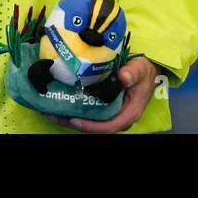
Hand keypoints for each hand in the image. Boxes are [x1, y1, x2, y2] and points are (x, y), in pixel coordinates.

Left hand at [43, 57, 163, 133]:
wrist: (147, 70)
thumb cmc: (144, 71)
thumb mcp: (140, 70)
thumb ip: (132, 73)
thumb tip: (123, 77)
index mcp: (129, 113)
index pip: (108, 126)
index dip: (90, 126)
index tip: (74, 120)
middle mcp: (119, 117)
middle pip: (94, 127)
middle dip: (73, 123)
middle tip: (53, 115)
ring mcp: (111, 113)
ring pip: (90, 121)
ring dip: (70, 118)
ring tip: (50, 111)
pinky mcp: (105, 108)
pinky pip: (89, 113)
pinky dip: (75, 110)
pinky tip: (61, 104)